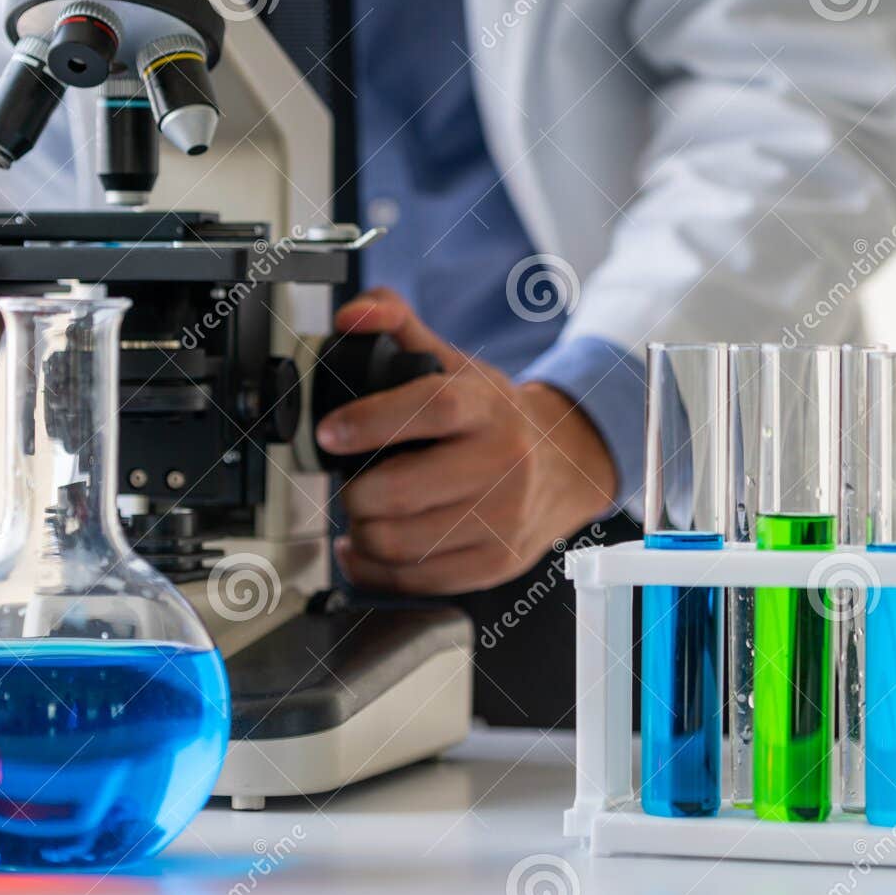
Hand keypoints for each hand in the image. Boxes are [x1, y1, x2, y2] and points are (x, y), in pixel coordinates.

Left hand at [318, 288, 616, 594]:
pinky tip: (366, 549)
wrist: (565, 465)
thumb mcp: (456, 363)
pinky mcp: (495, 562)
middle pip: (402, 491)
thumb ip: (398, 325)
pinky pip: (417, 580)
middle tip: (348, 484)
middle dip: (354, 493)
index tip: (330, 433)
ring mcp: (502, 518)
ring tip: (360, 515)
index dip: (371, 421)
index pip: (431, 408)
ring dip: (360, 533)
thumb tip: (350, 314)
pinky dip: (376, 569)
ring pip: (400, 543)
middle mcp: (503, 463)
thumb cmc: (497, 417)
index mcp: (488, 407)